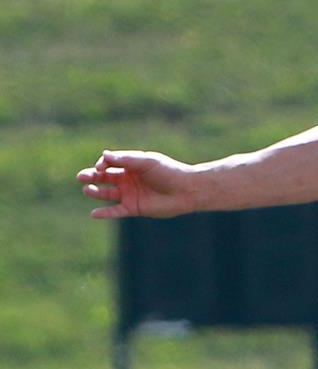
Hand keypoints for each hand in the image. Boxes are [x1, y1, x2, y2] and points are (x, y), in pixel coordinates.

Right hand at [78, 150, 199, 218]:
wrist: (186, 190)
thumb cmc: (169, 172)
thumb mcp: (147, 162)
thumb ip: (127, 160)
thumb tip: (104, 155)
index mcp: (131, 165)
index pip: (110, 163)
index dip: (102, 164)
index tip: (100, 166)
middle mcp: (128, 179)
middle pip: (104, 178)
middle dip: (91, 176)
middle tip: (81, 177)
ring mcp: (130, 194)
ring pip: (106, 193)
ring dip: (95, 192)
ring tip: (87, 190)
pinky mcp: (134, 208)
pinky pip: (115, 211)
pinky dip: (105, 213)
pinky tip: (94, 213)